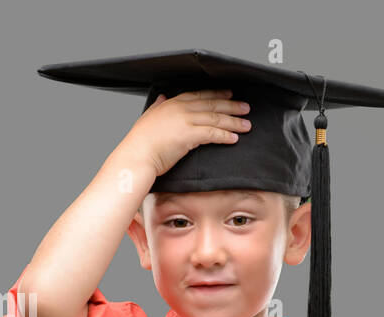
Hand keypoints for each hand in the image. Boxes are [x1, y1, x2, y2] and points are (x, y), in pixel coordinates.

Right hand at [120, 90, 252, 177]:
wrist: (137, 155)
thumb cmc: (141, 142)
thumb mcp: (149, 116)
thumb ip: (158, 105)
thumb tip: (162, 96)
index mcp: (171, 103)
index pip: (199, 95)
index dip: (216, 94)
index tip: (229, 93)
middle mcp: (180, 108)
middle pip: (211, 104)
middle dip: (231, 105)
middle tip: (245, 107)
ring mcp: (185, 120)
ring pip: (215, 118)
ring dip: (233, 121)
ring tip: (247, 124)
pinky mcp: (188, 135)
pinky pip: (212, 133)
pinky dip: (225, 135)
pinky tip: (235, 138)